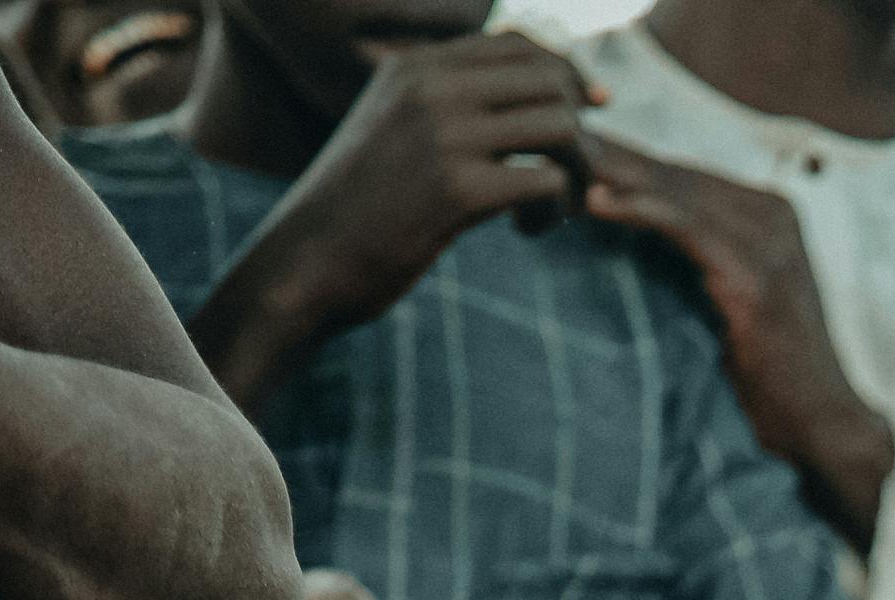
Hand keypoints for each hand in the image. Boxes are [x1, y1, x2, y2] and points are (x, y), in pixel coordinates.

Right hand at [210, 35, 597, 378]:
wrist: (305, 261)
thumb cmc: (360, 206)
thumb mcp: (393, 130)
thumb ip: (446, 103)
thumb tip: (532, 95)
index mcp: (416, 66)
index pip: (520, 44)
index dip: (569, 76)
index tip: (589, 114)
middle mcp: (430, 87)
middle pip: (552, 82)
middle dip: (581, 130)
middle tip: (570, 176)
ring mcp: (444, 136)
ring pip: (562, 126)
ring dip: (578, 171)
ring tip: (559, 206)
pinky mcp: (457, 192)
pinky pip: (548, 183)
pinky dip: (555, 212)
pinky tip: (527, 230)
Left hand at [580, 137, 893, 544]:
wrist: (820, 426)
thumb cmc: (765, 378)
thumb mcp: (725, 304)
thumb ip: (691, 265)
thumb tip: (627, 250)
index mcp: (764, 214)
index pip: (679, 176)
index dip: (619, 162)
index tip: (560, 154)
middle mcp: (772, 215)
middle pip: (673, 174)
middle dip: (607, 158)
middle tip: (545, 142)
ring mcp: (770, 243)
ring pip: (676, 191)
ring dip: (613, 174)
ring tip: (559, 159)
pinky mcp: (759, 278)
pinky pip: (689, 229)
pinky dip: (642, 211)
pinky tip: (598, 202)